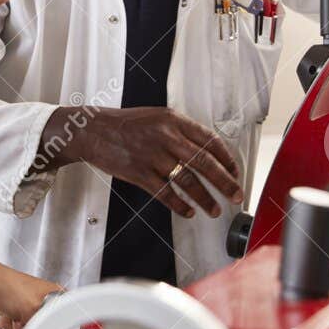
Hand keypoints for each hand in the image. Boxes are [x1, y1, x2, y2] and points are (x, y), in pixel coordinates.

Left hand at [0, 256, 62, 328]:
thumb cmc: (4, 285)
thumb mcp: (31, 309)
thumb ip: (44, 328)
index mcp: (55, 295)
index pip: (61, 323)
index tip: (38, 324)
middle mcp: (44, 301)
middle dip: (27, 328)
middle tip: (22, 317)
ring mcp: (28, 308)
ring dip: (15, 328)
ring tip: (11, 314)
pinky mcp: (15, 314)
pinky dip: (8, 326)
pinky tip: (4, 314)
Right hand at [77, 107, 243, 217]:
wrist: (92, 130)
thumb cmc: (124, 125)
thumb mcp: (157, 117)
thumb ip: (181, 131)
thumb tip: (206, 151)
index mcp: (173, 120)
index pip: (210, 140)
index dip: (226, 159)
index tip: (235, 172)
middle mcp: (165, 136)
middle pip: (204, 163)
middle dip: (225, 182)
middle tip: (236, 195)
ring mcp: (152, 155)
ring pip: (188, 181)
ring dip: (205, 198)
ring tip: (214, 209)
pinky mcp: (138, 172)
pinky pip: (165, 193)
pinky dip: (179, 205)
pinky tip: (188, 211)